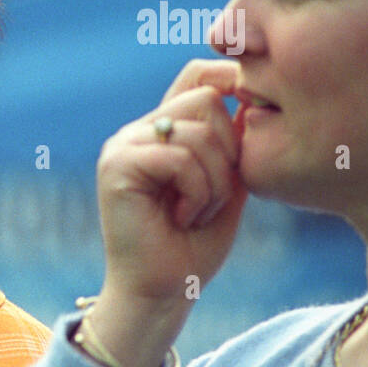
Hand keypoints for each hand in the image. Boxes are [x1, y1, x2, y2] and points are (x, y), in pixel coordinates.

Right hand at [90, 60, 248, 366]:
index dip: (231, 84)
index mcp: (161, 130)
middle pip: (206, 100)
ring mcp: (122, 146)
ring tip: (195, 213)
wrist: (160, 292)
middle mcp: (137, 131)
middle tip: (213, 197)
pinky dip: (196, 193)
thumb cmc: (193, 246)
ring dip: (214, 182)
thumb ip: (233, 143)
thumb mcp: (226, 184)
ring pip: (198, 133)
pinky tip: (180, 218)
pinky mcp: (116, 167)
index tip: (251, 128)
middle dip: (229, 152)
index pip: (198, 74)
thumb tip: (249, 100)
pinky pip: (179, 159)